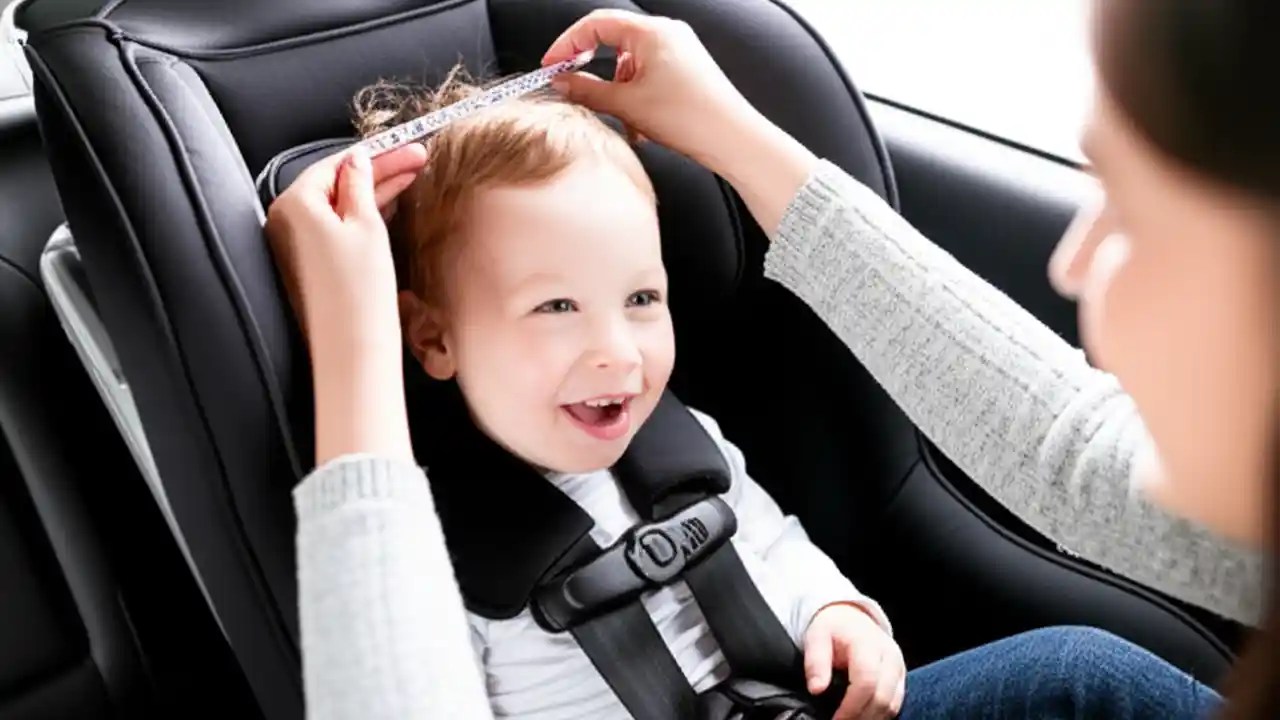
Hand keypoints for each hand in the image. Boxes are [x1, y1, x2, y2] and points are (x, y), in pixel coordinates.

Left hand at [264, 143, 425, 346]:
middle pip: (336, 184)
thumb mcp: (366, 225)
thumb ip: (360, 186)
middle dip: (378, 172)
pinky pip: (334, 229)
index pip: (336, 164)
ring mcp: (294, 246)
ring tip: (410, 181)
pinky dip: (361, 216)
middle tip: (417, 161)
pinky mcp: (309, 266)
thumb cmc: (358, 289)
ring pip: (338, 206)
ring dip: (372, 193)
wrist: (351, 347)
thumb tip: (357, 162)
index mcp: (294, 204)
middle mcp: (284, 222)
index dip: (376, 155)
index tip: (408, 149)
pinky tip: (387, 208)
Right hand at [542, 9, 815, 235]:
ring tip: (627, 123)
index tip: (552, 66)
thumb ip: (588, 90)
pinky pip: (649, 77)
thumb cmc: (690, 117)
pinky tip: (642, 126)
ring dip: (619, 94)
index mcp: (652, 32)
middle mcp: (667, 34)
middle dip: (595, 72)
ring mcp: (679, 51)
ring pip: (631, 65)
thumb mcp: (628, 105)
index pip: (596, 24)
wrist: (733, 139)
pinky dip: (637, 98)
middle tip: (577, 91)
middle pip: (614, 43)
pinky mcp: (686, 70)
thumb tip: (562, 82)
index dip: (568, 44)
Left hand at [804, 603, 904, 719]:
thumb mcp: (816, 637)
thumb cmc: (833, 628)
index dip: (851, 706)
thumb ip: (815, 662)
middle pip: (883, 698)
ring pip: (892, 705)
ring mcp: (899, 666)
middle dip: (861, 717)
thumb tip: (816, 689)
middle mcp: (889, 655)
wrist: (851, 617)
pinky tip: (862, 716)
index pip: (866, 681)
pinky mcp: (901, 676)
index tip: (836, 719)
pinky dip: (879, 714)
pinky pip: (896, 703)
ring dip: (871, 718)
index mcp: (868, 643)